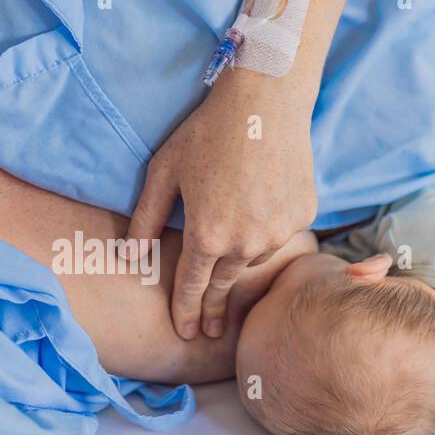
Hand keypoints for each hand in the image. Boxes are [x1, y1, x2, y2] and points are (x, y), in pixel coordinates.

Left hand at [127, 77, 316, 338]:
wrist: (265, 101)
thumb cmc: (207, 132)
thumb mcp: (163, 172)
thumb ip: (145, 219)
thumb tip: (131, 257)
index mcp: (208, 236)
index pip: (193, 287)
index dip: (187, 312)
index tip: (186, 334)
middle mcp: (246, 243)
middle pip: (225, 283)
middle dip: (216, 308)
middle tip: (212, 330)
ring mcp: (279, 231)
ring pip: (253, 257)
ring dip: (240, 255)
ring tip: (233, 239)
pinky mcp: (304, 215)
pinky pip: (279, 233)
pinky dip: (266, 228)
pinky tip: (258, 205)